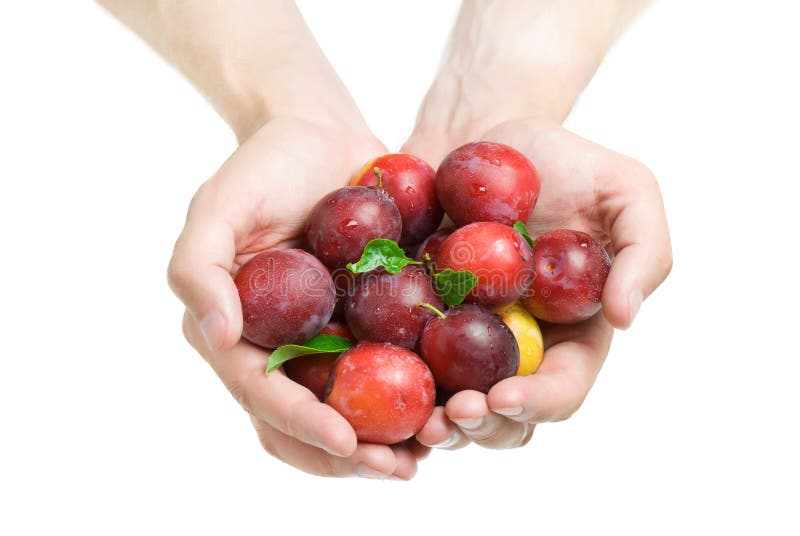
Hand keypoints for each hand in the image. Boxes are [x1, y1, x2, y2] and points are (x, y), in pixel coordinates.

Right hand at [168, 116, 429, 477]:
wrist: (321, 133)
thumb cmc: (263, 166)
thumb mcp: (217, 206)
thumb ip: (198, 268)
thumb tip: (219, 335)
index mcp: (242, 335)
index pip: (264, 395)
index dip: (301, 423)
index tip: (346, 443)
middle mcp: (286, 348)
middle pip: (312, 419)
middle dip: (351, 454)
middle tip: (398, 468)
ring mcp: (333, 336)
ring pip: (358, 405)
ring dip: (392, 437)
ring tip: (434, 449)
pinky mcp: (374, 317)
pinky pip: (397, 362)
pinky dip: (423, 389)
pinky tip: (458, 400)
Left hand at [406, 117, 671, 448]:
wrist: (481, 131)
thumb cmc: (560, 159)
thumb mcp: (626, 189)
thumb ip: (645, 250)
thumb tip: (627, 316)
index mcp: (570, 332)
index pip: (563, 387)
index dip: (539, 402)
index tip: (503, 396)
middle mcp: (515, 346)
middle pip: (504, 414)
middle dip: (482, 427)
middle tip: (453, 416)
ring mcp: (461, 337)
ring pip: (450, 404)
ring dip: (436, 424)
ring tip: (418, 417)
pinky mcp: (414, 317)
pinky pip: (401, 362)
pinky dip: (391, 380)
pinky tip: (374, 377)